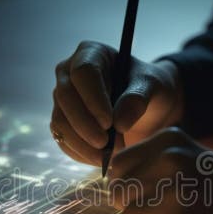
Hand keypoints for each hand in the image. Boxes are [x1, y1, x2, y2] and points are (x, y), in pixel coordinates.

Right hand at [51, 41, 183, 165]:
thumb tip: (118, 123)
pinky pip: (62, 139)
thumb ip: (138, 99)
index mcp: (91, 53)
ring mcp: (63, 99)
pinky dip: (80, 153)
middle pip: (65, 96)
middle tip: (106, 145)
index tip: (109, 123)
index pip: (83, 72)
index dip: (93, 99)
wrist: (147, 108)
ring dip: (81, 143)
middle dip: (84, 125)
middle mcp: (69, 73)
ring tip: (109, 155)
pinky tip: (100, 159)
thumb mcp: (153, 88)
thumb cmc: (150, 89)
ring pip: (59, 121)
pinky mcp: (62, 122)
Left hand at [108, 127, 212, 213]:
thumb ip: (157, 164)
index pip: (119, 164)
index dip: (128, 184)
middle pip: (119, 193)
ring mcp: (174, 194)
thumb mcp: (194, 160)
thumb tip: (111, 185)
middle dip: (134, 207)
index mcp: (171, 141)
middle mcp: (169, 161)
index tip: (148, 194)